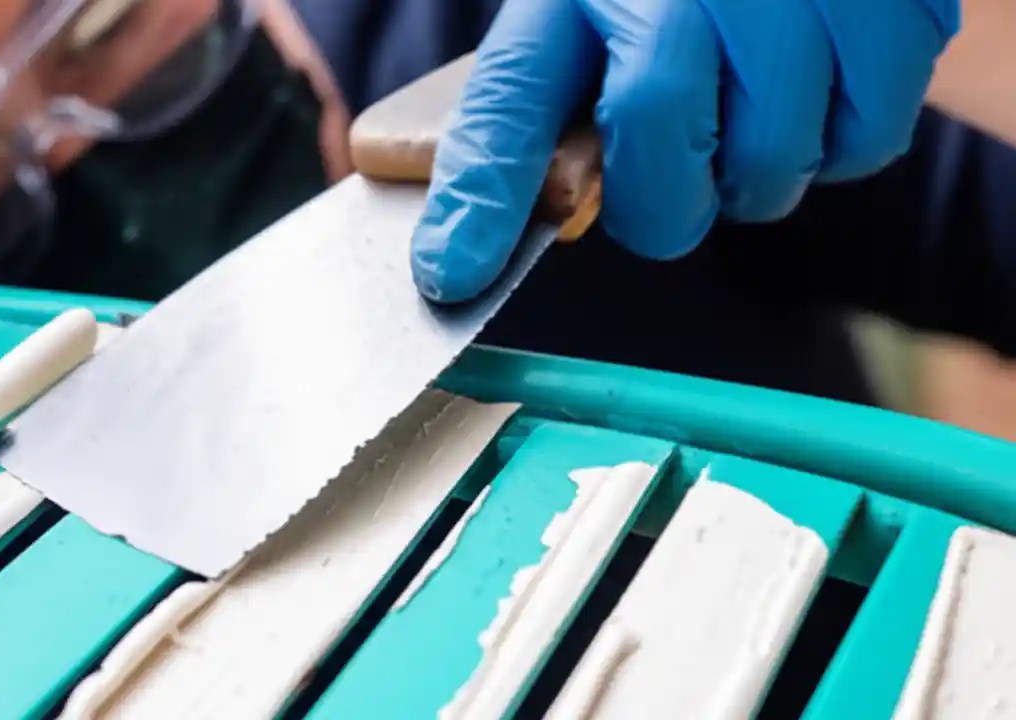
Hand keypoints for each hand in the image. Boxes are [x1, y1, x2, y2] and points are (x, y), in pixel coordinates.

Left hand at [409, 0, 959, 302]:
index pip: (512, 95)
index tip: (453, 274)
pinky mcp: (890, 13)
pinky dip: (839, 147)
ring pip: (767, 161)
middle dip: (660, 204)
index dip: (482, 196)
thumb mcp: (596, 25)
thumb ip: (548, 117)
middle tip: (668, 191)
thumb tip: (474, 243)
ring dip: (754, 176)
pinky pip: (861, 147)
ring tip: (749, 117)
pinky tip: (818, 93)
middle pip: (656, 132)